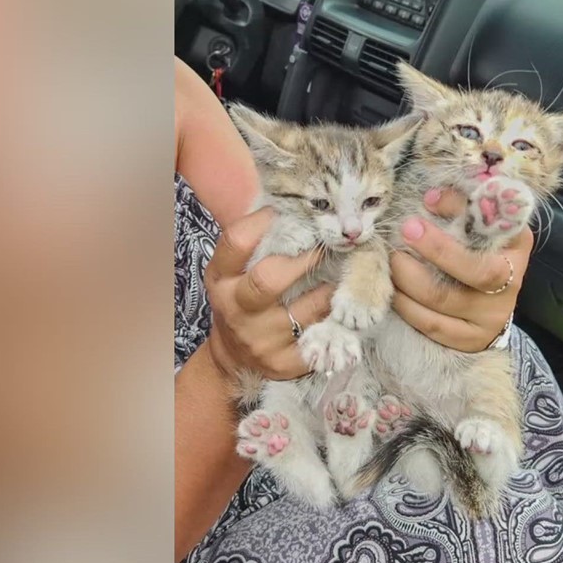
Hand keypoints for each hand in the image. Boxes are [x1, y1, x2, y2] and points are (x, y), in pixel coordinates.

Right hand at [205, 208, 333, 378]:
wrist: (234, 358)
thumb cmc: (240, 300)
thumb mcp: (232, 272)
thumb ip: (254, 243)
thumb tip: (285, 199)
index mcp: (220, 280)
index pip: (235, 242)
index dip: (262, 221)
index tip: (283, 210)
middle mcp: (236, 310)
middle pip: (269, 280)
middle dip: (305, 259)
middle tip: (326, 246)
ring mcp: (261, 340)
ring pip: (307, 309)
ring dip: (330, 289)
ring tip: (341, 277)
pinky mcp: (284, 363)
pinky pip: (320, 336)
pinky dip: (335, 319)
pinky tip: (340, 309)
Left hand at [390, 187, 531, 351]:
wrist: (489, 306)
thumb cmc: (478, 255)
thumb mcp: (479, 228)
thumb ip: (463, 209)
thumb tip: (431, 197)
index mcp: (516, 247)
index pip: (495, 226)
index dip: (461, 211)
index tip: (429, 199)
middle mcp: (510, 283)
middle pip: (476, 270)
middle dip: (436, 248)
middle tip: (406, 229)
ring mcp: (490, 316)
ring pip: (444, 299)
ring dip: (409, 278)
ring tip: (393, 260)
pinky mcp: (468, 340)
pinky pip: (431, 324)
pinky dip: (406, 305)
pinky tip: (394, 289)